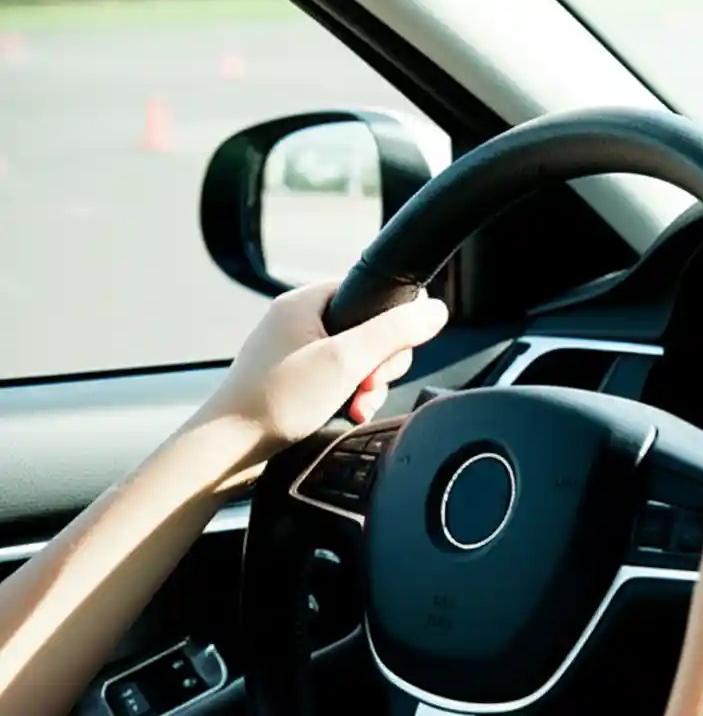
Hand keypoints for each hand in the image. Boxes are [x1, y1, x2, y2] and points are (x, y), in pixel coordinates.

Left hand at [197, 282, 447, 459]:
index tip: (385, 356)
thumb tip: (436, 310)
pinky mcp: (295, 378)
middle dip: (379, 364)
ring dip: (368, 384)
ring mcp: (295, 350)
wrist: (228, 448)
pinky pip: (339, 378)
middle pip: (370, 329)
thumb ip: (394, 332)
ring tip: (357, 405)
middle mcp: (299, 320)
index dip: (392, 324)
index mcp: (306, 301)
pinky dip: (350, 396)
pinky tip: (347, 413)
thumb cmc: (275, 401)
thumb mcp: (345, 361)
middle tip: (368, 385)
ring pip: (358, 358)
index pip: (371, 293)